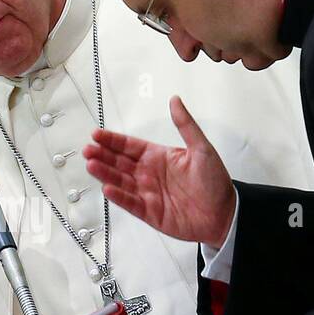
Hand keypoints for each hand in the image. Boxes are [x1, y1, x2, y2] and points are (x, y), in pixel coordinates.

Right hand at [83, 95, 234, 245]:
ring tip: (92, 165)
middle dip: (103, 155)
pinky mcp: (149, 212)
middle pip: (119, 163)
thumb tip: (175, 100)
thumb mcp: (202, 148)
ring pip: (120, 181)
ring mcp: (147, 194)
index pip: (129, 146)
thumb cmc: (215, 182)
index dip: (113, 140)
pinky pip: (130, 203)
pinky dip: (119, 196)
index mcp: (158, 157)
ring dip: (105, 173)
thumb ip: (185, 125)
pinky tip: (108, 188)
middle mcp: (148, 174)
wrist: (224, 213)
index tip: (97, 134)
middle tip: (89, 149)